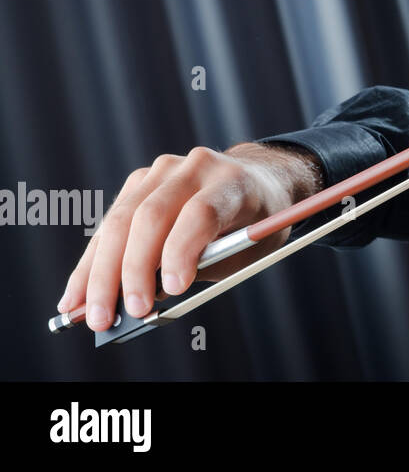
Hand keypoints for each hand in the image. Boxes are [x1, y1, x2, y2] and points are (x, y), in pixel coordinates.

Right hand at [57, 143, 322, 330]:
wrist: (255, 182)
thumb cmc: (252, 224)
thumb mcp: (246, 249)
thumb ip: (202, 267)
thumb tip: (144, 299)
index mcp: (233, 182)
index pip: (200, 213)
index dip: (182, 251)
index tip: (172, 290)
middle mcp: (196, 168)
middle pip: (152, 216)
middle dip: (133, 270)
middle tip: (123, 313)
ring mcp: (163, 171)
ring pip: (121, 221)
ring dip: (102, 273)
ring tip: (92, 315)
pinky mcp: (139, 182)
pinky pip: (109, 225)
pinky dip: (92, 263)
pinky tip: (78, 296)